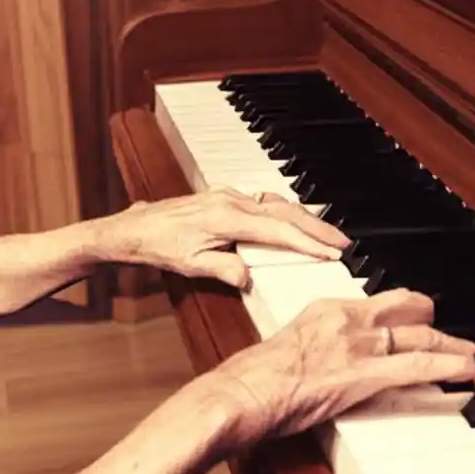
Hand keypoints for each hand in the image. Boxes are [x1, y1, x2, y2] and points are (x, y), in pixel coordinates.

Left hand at [105, 188, 349, 288]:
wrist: (131, 229)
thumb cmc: (158, 246)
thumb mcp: (190, 265)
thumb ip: (223, 269)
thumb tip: (249, 277)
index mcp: (226, 218)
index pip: (278, 230)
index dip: (307, 243)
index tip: (331, 253)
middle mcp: (231, 201)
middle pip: (285, 212)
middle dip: (317, 228)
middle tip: (343, 243)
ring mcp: (228, 196)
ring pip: (277, 204)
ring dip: (304, 219)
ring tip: (327, 235)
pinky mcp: (224, 197)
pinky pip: (263, 203)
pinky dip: (285, 212)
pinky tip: (294, 221)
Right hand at [205, 288, 474, 449]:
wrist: (240, 393)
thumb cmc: (253, 380)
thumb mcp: (290, 348)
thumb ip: (316, 347)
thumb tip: (328, 360)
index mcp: (328, 309)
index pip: (381, 303)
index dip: (410, 312)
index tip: (423, 318)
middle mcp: (347, 319)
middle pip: (409, 314)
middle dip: (439, 326)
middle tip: (460, 339)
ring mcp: (357, 346)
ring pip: (422, 338)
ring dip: (456, 349)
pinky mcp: (363, 375)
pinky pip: (417, 366)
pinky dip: (449, 366)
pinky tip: (471, 370)